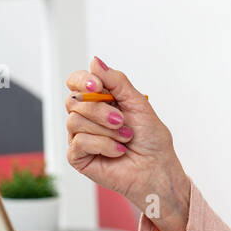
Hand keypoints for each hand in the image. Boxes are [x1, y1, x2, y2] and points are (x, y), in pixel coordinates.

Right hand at [65, 57, 190, 230]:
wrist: (157, 169)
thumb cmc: (151, 139)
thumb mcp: (138, 103)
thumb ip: (116, 81)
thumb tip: (95, 61)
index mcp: (99, 100)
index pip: (76, 81)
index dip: (81, 80)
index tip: (96, 85)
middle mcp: (86, 117)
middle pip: (73, 101)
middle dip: (101, 110)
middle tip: (122, 121)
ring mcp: (80, 137)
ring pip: (74, 121)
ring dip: (106, 130)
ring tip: (125, 138)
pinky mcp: (78, 157)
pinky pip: (79, 142)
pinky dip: (104, 145)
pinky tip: (118, 151)